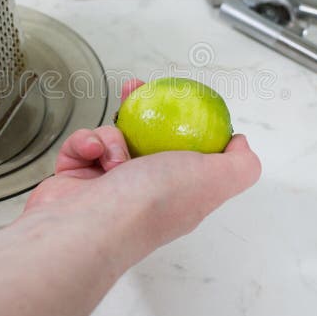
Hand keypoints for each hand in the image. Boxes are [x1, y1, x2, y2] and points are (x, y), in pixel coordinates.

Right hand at [25, 79, 261, 261]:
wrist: (88, 226)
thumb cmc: (151, 203)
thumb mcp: (215, 179)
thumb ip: (240, 165)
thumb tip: (241, 145)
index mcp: (178, 190)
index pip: (187, 148)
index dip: (184, 120)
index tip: (177, 99)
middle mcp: (144, 189)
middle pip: (146, 136)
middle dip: (140, 109)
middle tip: (134, 90)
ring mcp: (107, 185)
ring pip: (111, 136)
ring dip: (111, 135)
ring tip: (111, 151)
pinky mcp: (75, 179)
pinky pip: (81, 144)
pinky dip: (84, 143)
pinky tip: (90, 153)